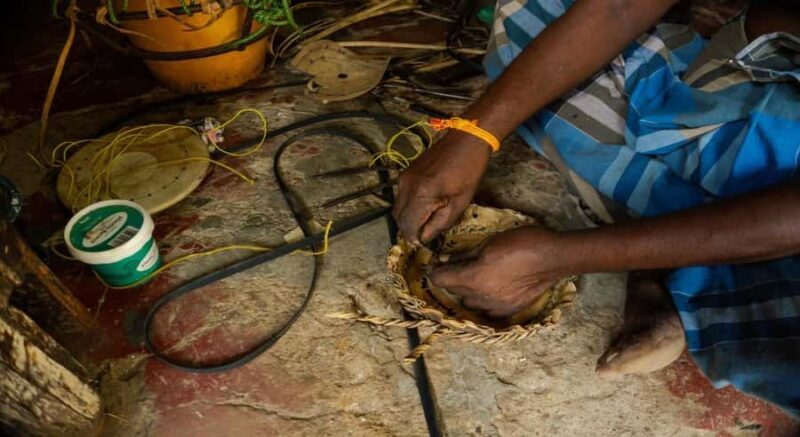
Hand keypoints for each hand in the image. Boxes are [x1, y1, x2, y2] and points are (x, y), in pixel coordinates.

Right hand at [393, 131, 491, 243]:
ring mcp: (404, 178)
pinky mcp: (406, 173)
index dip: (414, 239)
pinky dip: (409, 205)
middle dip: (409, 230)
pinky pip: (401, 196)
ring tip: (426, 221)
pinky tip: (424, 206)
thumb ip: (439, 224)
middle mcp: (407, 186)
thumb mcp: (459, 204)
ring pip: (397, 207)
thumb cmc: (469, 171)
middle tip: (424, 235)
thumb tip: (424, 238)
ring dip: (408, 218)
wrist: (466, 140)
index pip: (407, 226)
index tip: (423, 244)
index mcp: (421, 195)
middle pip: (398, 218)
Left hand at [429, 227, 567, 317]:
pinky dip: (484, 303)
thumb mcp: (489, 243)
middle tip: (456, 268)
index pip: (441, 280)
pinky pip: (488, 311)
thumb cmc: (522, 243)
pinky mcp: (510, 310)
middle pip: (455, 292)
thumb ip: (466, 255)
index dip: (435, 272)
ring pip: (470, 304)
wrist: (553, 257)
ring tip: (475, 280)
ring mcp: (497, 306)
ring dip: (468, 293)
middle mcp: (482, 297)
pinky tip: (490, 292)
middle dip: (452, 280)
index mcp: (473, 278)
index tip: (434, 266)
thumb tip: (448, 260)